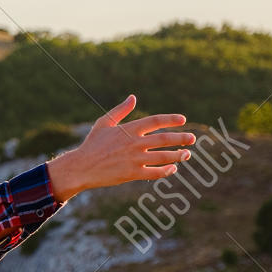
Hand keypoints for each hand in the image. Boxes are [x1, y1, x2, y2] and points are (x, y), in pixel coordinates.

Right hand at [44, 95, 195, 202]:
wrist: (80, 168)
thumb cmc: (92, 145)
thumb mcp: (104, 123)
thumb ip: (120, 111)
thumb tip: (133, 97)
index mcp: (128, 129)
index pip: (155, 121)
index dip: (171, 119)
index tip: (183, 120)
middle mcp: (134, 143)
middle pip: (164, 139)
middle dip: (181, 138)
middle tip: (192, 139)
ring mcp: (134, 159)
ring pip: (163, 156)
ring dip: (178, 155)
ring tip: (187, 154)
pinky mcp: (132, 174)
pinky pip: (155, 173)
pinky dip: (166, 171)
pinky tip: (172, 168)